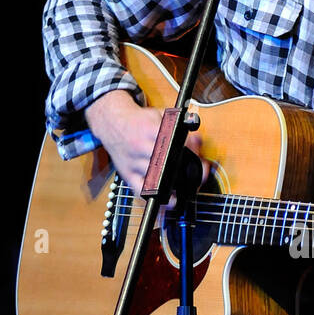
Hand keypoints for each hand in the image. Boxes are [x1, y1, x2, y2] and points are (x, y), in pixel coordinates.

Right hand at [85, 90, 208, 197]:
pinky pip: (141, 190)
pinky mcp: (128, 174)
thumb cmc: (139, 121)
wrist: (112, 122)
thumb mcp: (160, 115)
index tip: (199, 156)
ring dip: (176, 182)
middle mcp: (140, 147)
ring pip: (158, 176)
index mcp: (150, 129)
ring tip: (190, 185)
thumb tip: (197, 138)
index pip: (175, 142)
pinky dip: (156, 196)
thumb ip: (180, 125)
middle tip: (201, 172)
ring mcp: (133, 162)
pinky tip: (169, 199)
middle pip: (168, 161)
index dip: (190, 149)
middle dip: (187, 167)